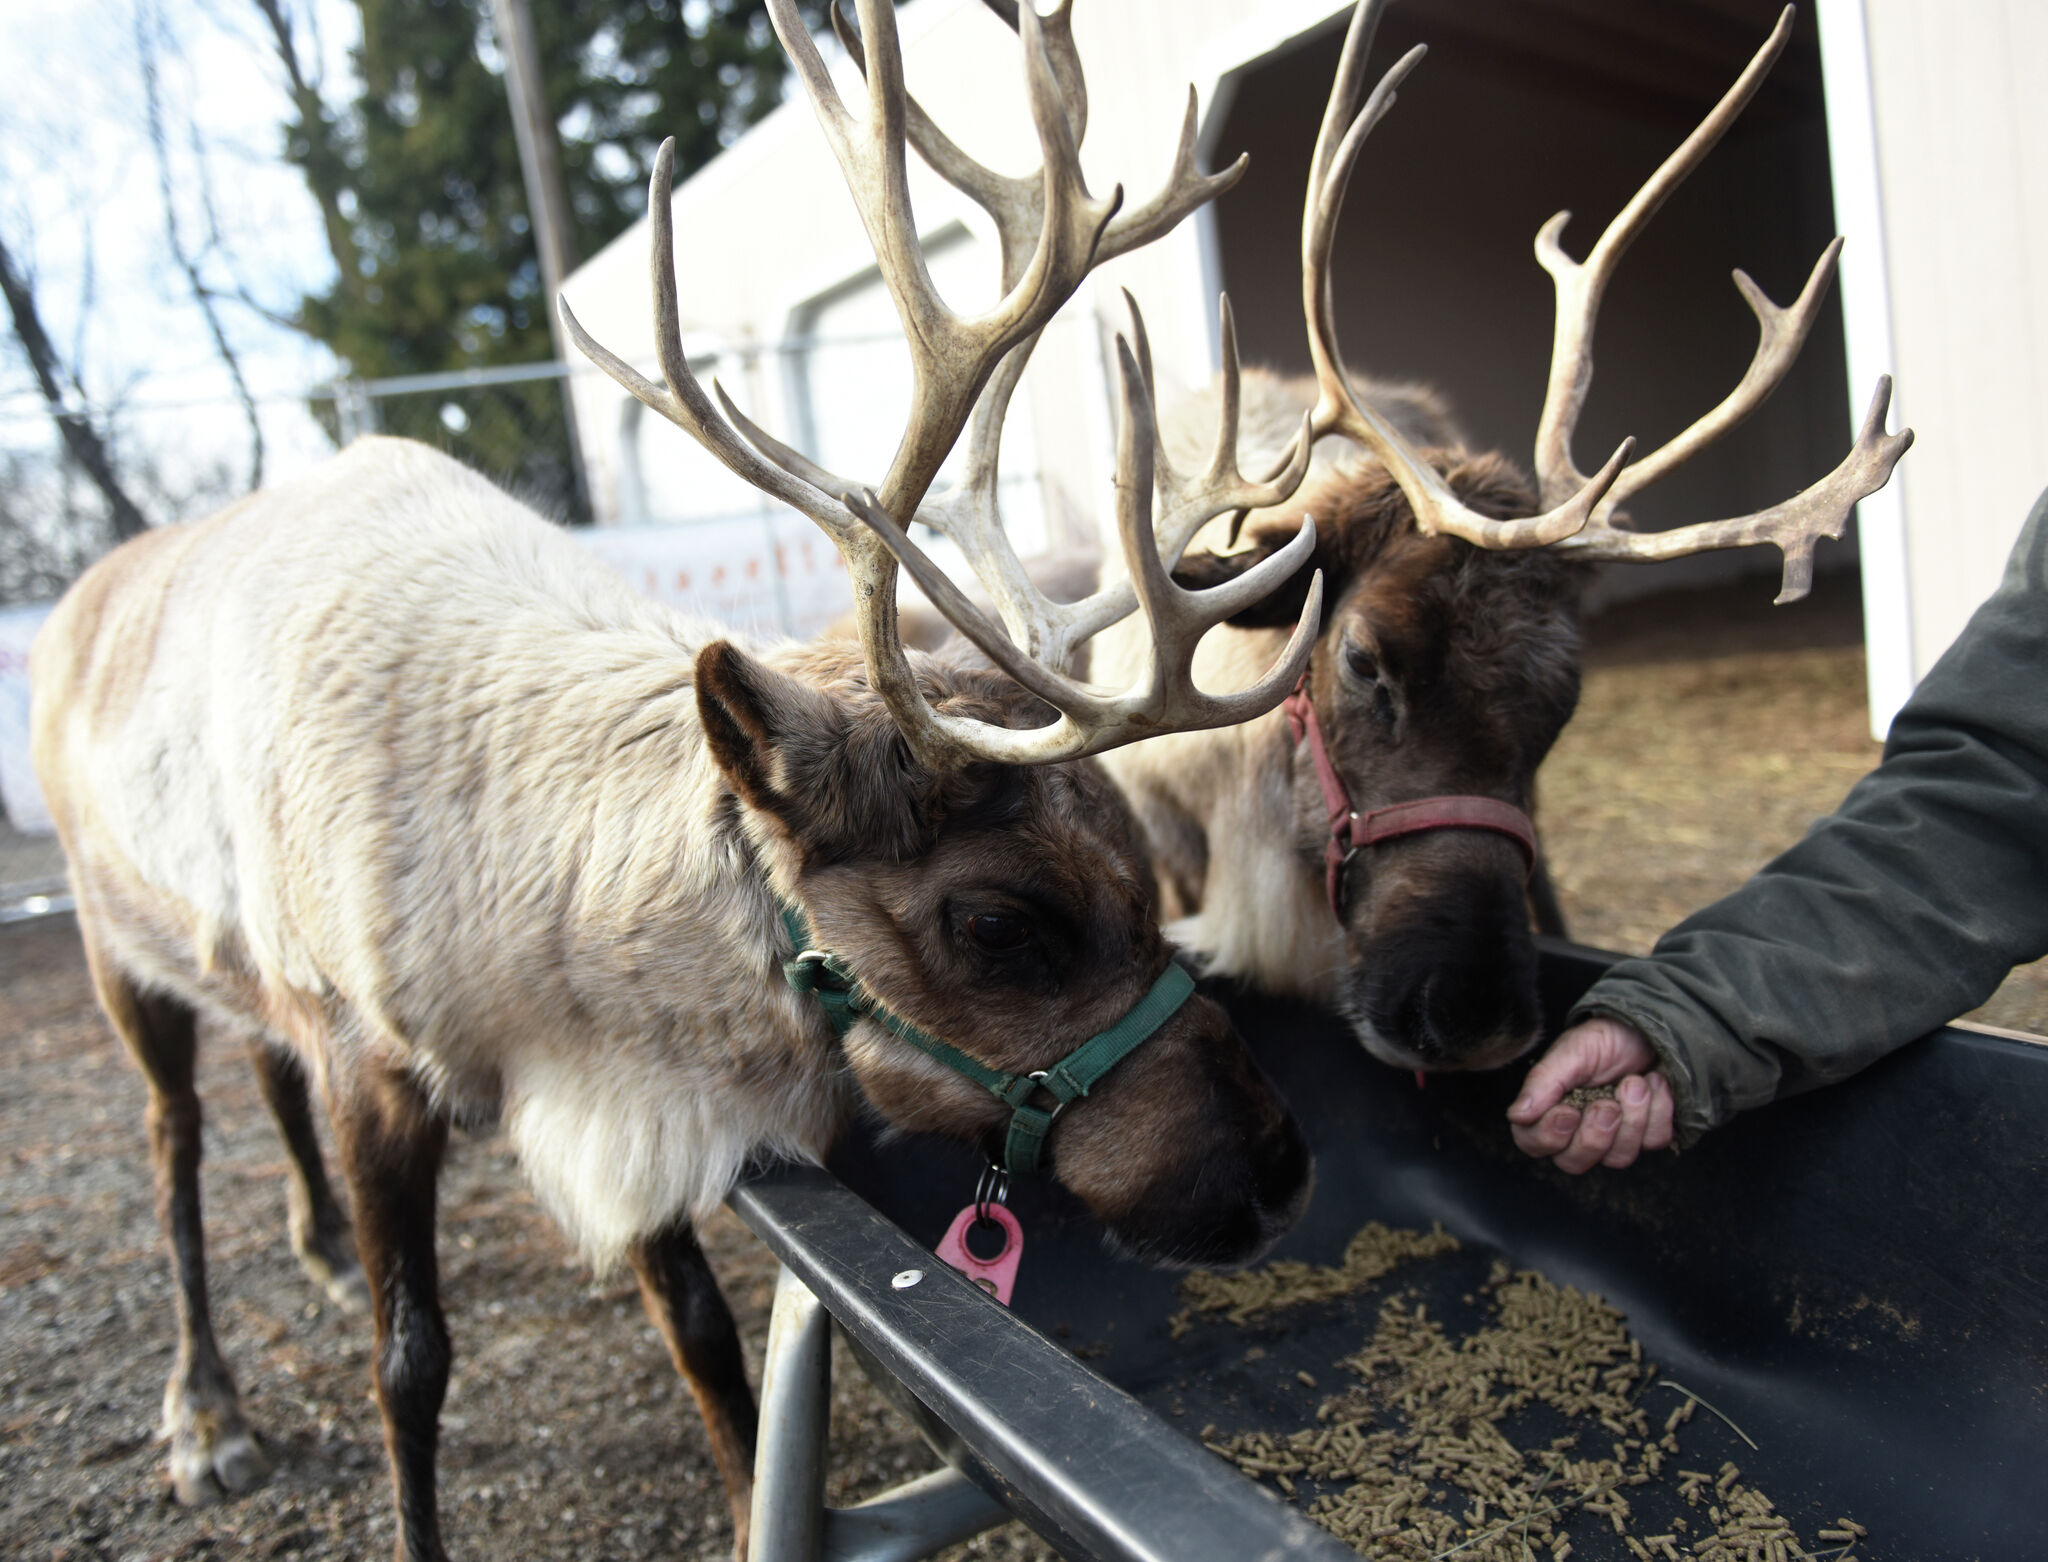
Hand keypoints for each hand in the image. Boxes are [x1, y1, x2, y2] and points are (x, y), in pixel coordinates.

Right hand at [1508, 1016, 1674, 1172]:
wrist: (1647, 1031)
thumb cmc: (1603, 1040)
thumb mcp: (1571, 1052)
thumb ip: (1544, 1082)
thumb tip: (1517, 1115)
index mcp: (1549, 1111)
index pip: (1533, 1144)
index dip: (1551, 1135)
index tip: (1569, 1110)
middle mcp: (1577, 1132)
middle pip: (1574, 1162)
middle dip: (1595, 1135)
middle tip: (1608, 1104)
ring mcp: (1613, 1139)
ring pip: (1618, 1158)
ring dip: (1633, 1118)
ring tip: (1636, 1082)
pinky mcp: (1646, 1136)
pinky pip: (1653, 1141)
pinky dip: (1658, 1109)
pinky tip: (1654, 1083)